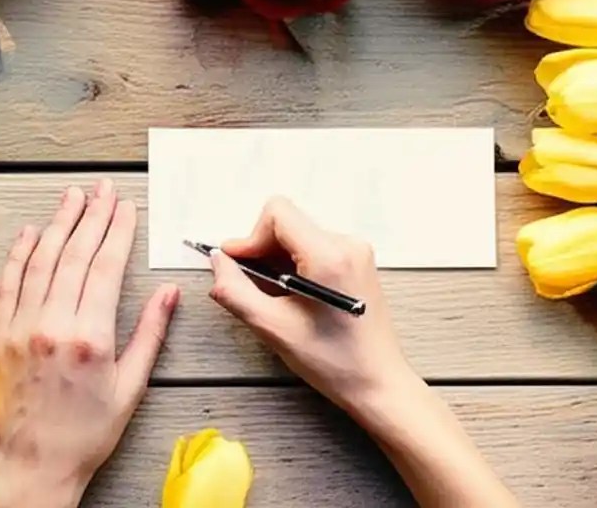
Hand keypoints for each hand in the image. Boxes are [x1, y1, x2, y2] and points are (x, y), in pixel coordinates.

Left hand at [0, 180, 180, 507]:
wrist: (32, 465)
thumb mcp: (131, 387)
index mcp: (90, 338)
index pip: (104, 267)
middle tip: (101, 189)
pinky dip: (19, 253)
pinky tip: (30, 232)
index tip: (124, 207)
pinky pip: (8, 283)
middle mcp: (52, 325)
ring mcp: (21, 328)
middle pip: (73, 254)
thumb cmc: (85, 435)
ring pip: (40, 260)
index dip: (116, 232)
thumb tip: (170, 293)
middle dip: (90, 216)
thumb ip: (150, 334)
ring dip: (57, 224)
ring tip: (72, 198)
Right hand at [208, 197, 412, 412]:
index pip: (278, 213)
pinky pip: (314, 247)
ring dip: (278, 261)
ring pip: (298, 235)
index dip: (249, 238)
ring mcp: (356, 252)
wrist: (377, 382)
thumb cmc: (336, 361)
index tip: (237, 264)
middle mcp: (348, 245)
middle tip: (255, 288)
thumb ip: (235, 290)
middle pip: (287, 223)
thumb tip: (219, 262)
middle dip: (262, 251)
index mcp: (330, 256)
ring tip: (278, 298)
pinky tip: (294, 297)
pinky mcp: (357, 262)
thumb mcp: (273, 327)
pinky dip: (295, 266)